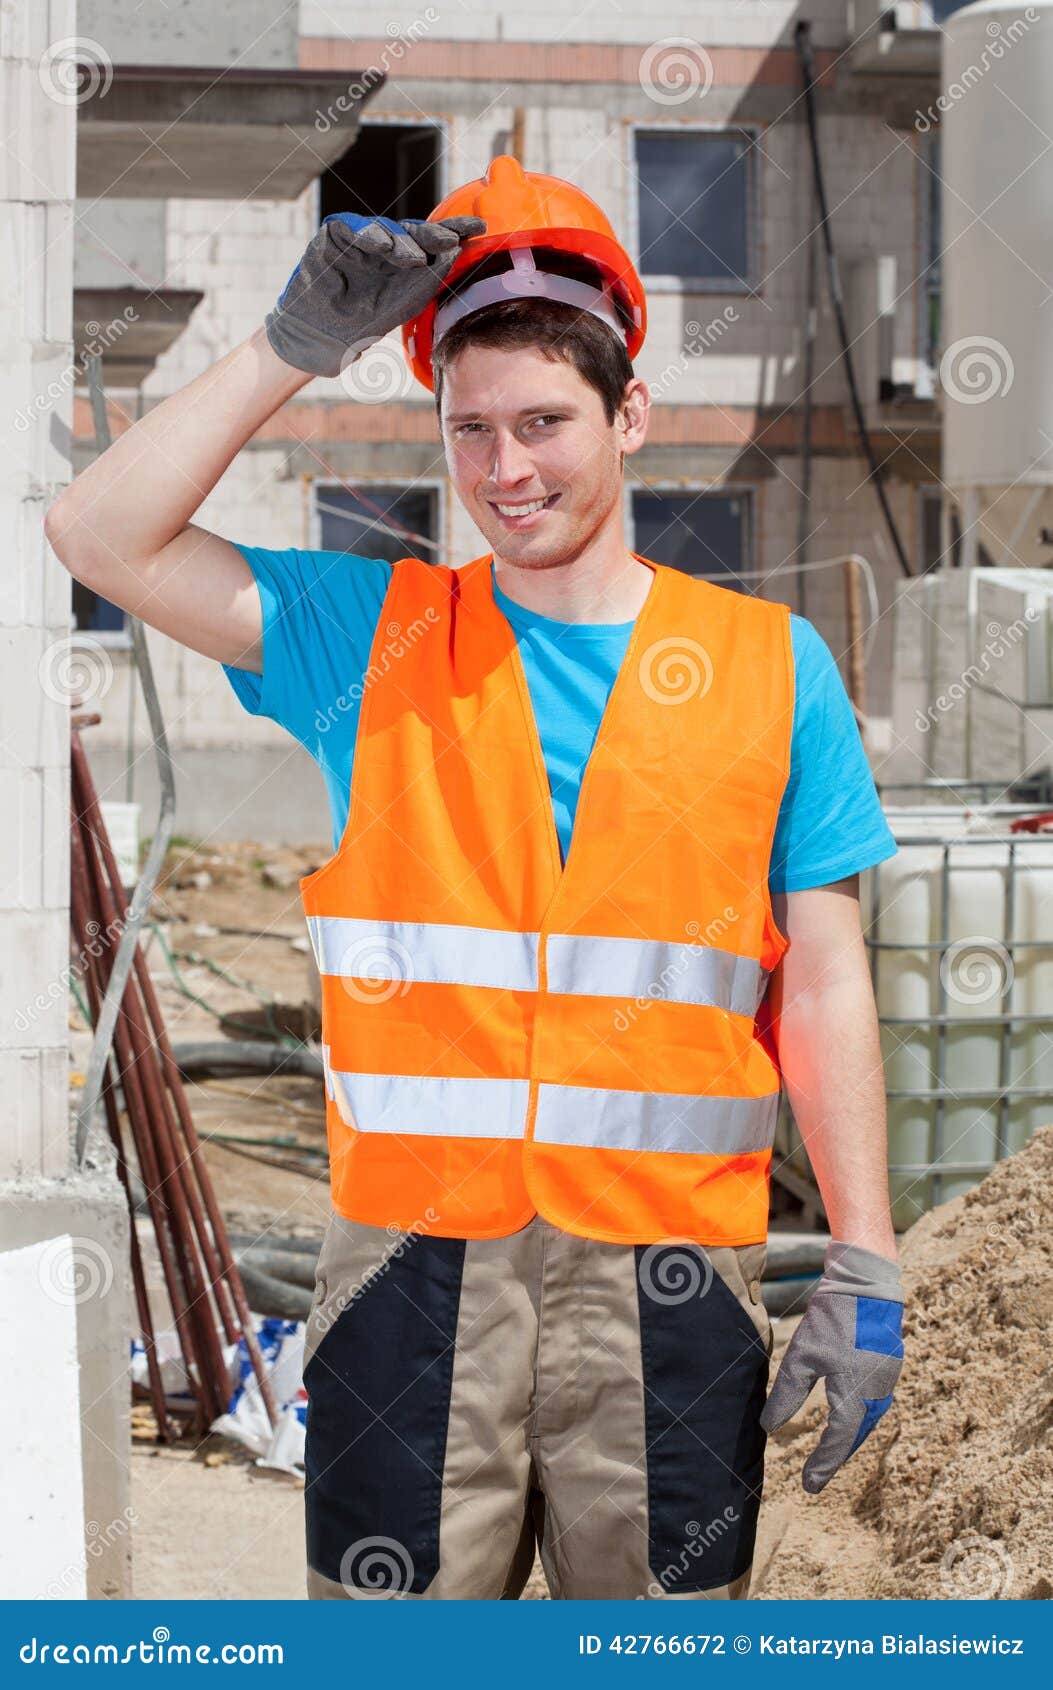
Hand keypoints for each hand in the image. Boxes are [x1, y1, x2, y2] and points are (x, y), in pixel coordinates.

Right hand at [264, 212, 485, 377]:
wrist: (324, 335)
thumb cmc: (365, 320)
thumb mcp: (406, 299)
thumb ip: (430, 275)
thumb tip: (456, 248)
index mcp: (403, 258)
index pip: (431, 240)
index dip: (454, 231)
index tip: (480, 227)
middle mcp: (384, 243)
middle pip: (412, 230)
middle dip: (433, 232)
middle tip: (451, 236)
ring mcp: (358, 236)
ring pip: (385, 228)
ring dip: (402, 240)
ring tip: (416, 256)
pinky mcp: (333, 234)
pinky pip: (352, 227)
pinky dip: (368, 234)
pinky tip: (382, 245)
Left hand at [759, 1240, 903, 1492]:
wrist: (867, 1284)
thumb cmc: (832, 1319)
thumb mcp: (802, 1356)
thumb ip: (787, 1394)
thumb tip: (768, 1427)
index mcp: (855, 1396)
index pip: (837, 1442)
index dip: (822, 1465)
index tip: (808, 1486)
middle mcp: (876, 1395)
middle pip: (855, 1437)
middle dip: (835, 1458)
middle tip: (815, 1478)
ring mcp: (887, 1381)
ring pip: (866, 1422)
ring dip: (848, 1440)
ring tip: (829, 1455)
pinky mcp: (889, 1367)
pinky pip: (874, 1405)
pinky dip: (858, 1420)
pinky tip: (848, 1419)